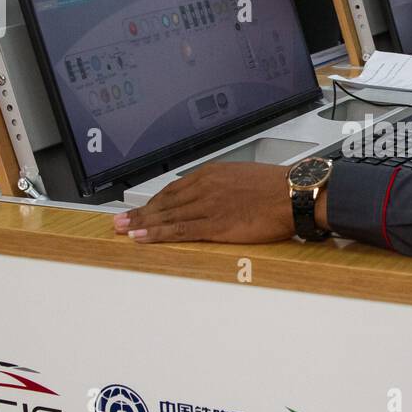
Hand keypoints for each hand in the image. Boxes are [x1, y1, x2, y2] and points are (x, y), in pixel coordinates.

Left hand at [113, 162, 295, 243]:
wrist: (293, 194)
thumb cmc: (276, 187)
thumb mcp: (245, 176)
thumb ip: (224, 186)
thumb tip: (217, 196)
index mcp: (212, 174)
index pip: (174, 189)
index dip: (155, 201)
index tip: (142, 209)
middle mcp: (204, 187)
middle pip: (164, 202)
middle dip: (139, 212)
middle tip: (119, 220)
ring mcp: (207, 206)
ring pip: (166, 216)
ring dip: (141, 223)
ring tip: (122, 230)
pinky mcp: (214, 225)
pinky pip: (179, 230)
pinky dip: (157, 234)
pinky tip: (142, 237)